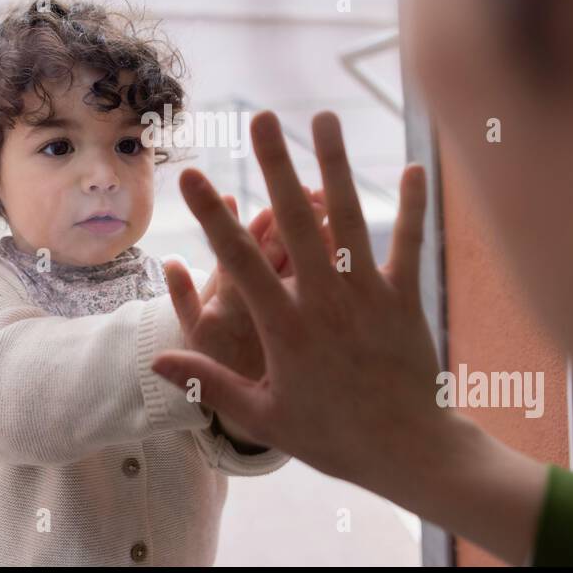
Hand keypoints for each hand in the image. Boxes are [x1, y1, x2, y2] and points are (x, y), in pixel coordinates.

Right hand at [151, 111, 547, 564]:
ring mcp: (369, 296)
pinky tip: (415, 166)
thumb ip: (210, 382)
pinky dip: (412, 206)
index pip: (240, 262)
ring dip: (336, 166)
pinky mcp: (405, 299)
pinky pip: (409, 244)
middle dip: (276, 166)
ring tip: (324, 118)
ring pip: (351, 220)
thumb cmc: (332, 439)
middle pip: (298, 222)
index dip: (213, 216)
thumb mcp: (263, 418)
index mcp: (286, 329)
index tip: (192, 177)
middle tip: (261, 118)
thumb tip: (156, 359)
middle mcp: (326, 302)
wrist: (410, 454)